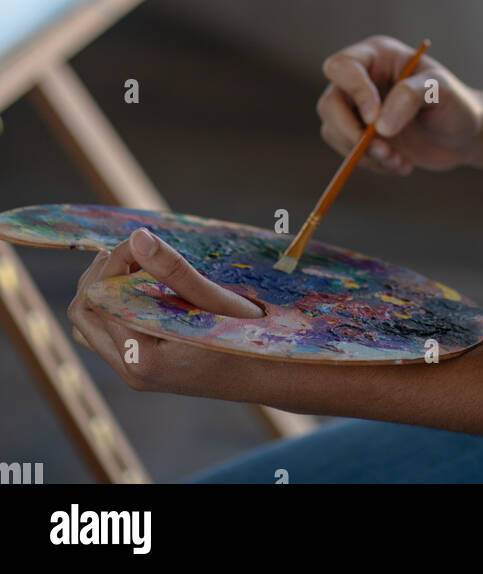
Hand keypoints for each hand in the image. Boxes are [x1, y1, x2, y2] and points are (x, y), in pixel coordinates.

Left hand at [67, 228, 274, 401]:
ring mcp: (133, 371)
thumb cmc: (248, 337)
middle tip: (135, 251)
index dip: (115, 261)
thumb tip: (136, 236)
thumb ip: (173, 270)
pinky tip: (144, 286)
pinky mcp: (141, 367)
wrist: (268, 375)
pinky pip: (107, 334)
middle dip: (101, 273)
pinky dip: (115, 305)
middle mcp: (130, 369)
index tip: (143, 241)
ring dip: (104, 289)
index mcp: (143, 357)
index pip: (103, 298)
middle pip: (84, 313)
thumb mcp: (214, 300)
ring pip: (91, 325)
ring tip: (135, 265)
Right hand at [318, 34, 482, 174]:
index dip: (354, 92)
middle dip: (352, 133)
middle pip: (329, 103)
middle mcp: (360, 78)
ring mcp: (356, 108)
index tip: (375, 120)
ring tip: (399, 161)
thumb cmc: (455, 104)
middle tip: (384, 151)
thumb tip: (379, 126)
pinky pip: (347, 150)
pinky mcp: (359, 134)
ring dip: (364, 153)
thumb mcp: (441, 91)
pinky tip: (401, 164)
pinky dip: (371, 163)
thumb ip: (411, 97)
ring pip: (334, 130)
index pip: (342, 66)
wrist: (463, 135)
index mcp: (377, 55)